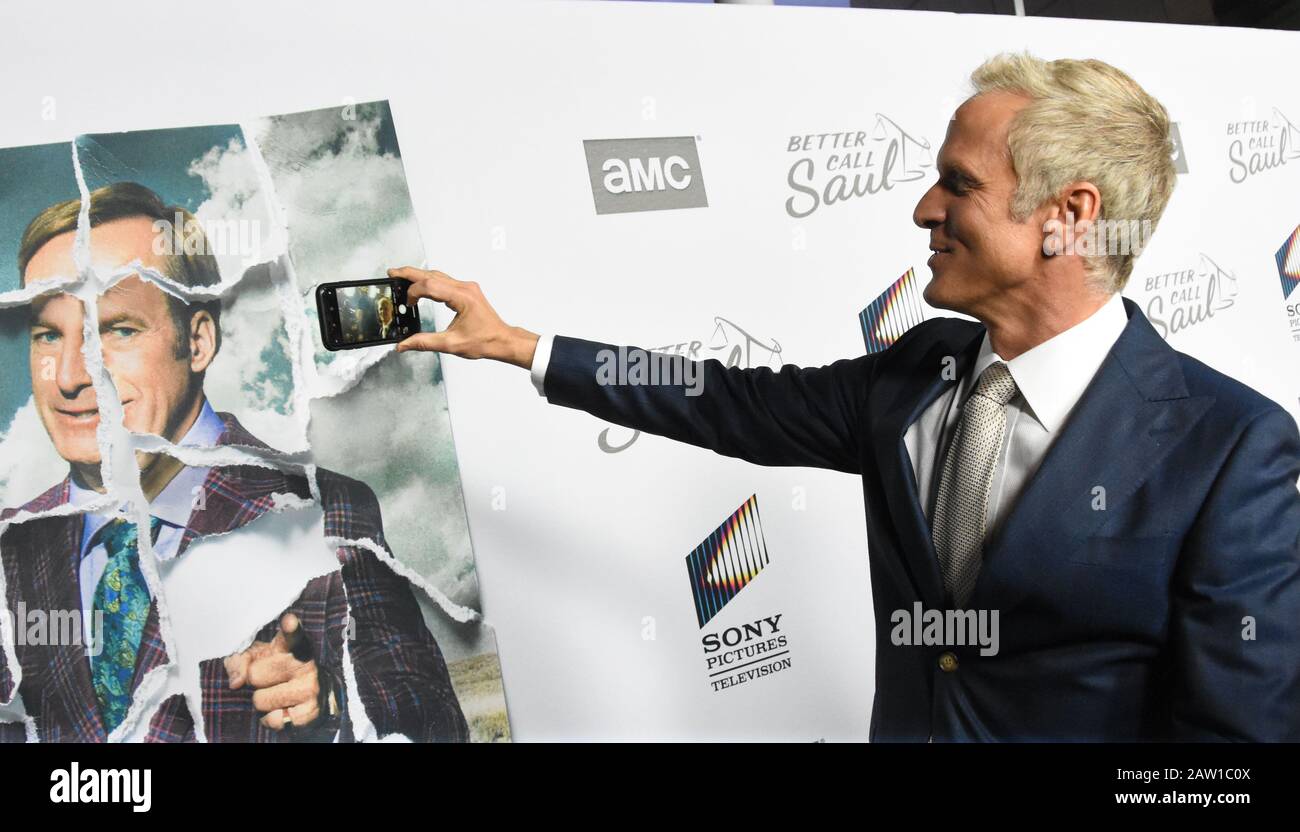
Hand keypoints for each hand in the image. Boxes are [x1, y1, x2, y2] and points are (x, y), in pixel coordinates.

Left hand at [223, 612, 322, 731]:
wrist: (311, 694)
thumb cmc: (277, 670)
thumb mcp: (256, 657)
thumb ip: (239, 661)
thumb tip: (236, 683)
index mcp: (293, 645)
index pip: (292, 635)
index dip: (290, 627)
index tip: (289, 621)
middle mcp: (306, 664)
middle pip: (255, 675)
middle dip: (255, 681)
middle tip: (270, 678)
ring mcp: (310, 688)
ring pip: (260, 700)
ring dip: (261, 702)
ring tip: (277, 694)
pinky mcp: (311, 711)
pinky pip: (273, 720)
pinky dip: (270, 719)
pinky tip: (281, 710)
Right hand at [388, 266, 538, 367]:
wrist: (502, 340)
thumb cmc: (484, 341)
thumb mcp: (451, 344)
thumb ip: (424, 343)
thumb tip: (404, 344)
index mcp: (462, 297)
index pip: (431, 285)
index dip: (414, 292)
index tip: (406, 303)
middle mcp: (465, 288)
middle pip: (432, 275)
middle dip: (410, 273)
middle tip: (392, 274)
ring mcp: (467, 288)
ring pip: (438, 275)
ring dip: (419, 277)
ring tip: (402, 278)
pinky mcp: (467, 291)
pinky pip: (445, 281)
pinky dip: (430, 282)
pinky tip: (421, 287)